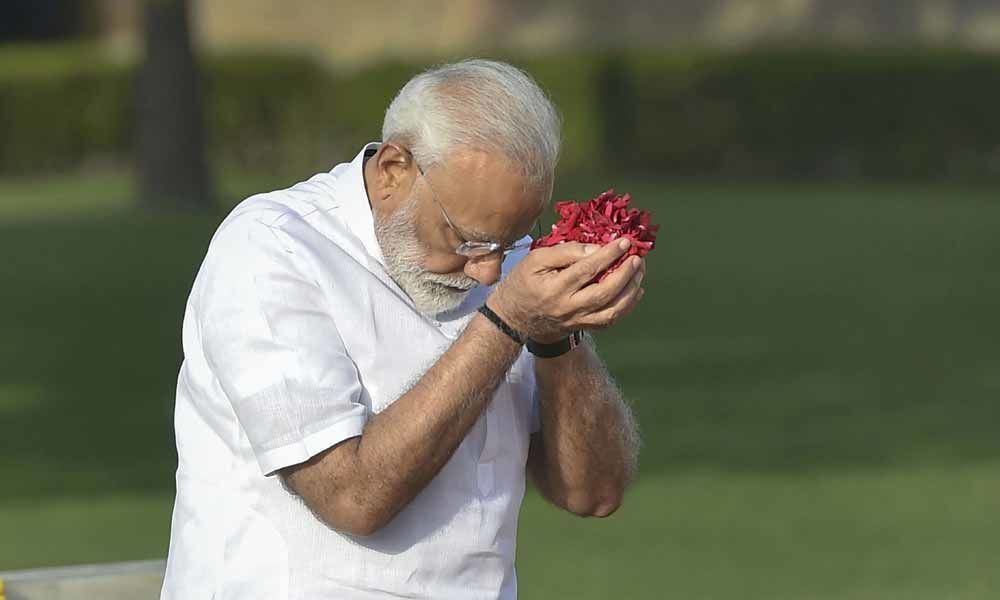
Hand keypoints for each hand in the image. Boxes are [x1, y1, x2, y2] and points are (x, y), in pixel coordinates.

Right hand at [489, 239, 645, 342]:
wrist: (514, 318)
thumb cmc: (523, 283)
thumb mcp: (535, 259)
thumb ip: (564, 251)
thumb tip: (594, 248)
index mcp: (554, 288)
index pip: (587, 269)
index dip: (608, 254)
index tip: (624, 241)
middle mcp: (568, 307)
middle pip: (604, 293)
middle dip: (625, 273)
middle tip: (636, 257)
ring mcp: (577, 320)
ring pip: (612, 311)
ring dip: (631, 291)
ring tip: (639, 271)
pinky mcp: (583, 327)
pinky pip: (610, 321)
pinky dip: (627, 306)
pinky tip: (634, 290)